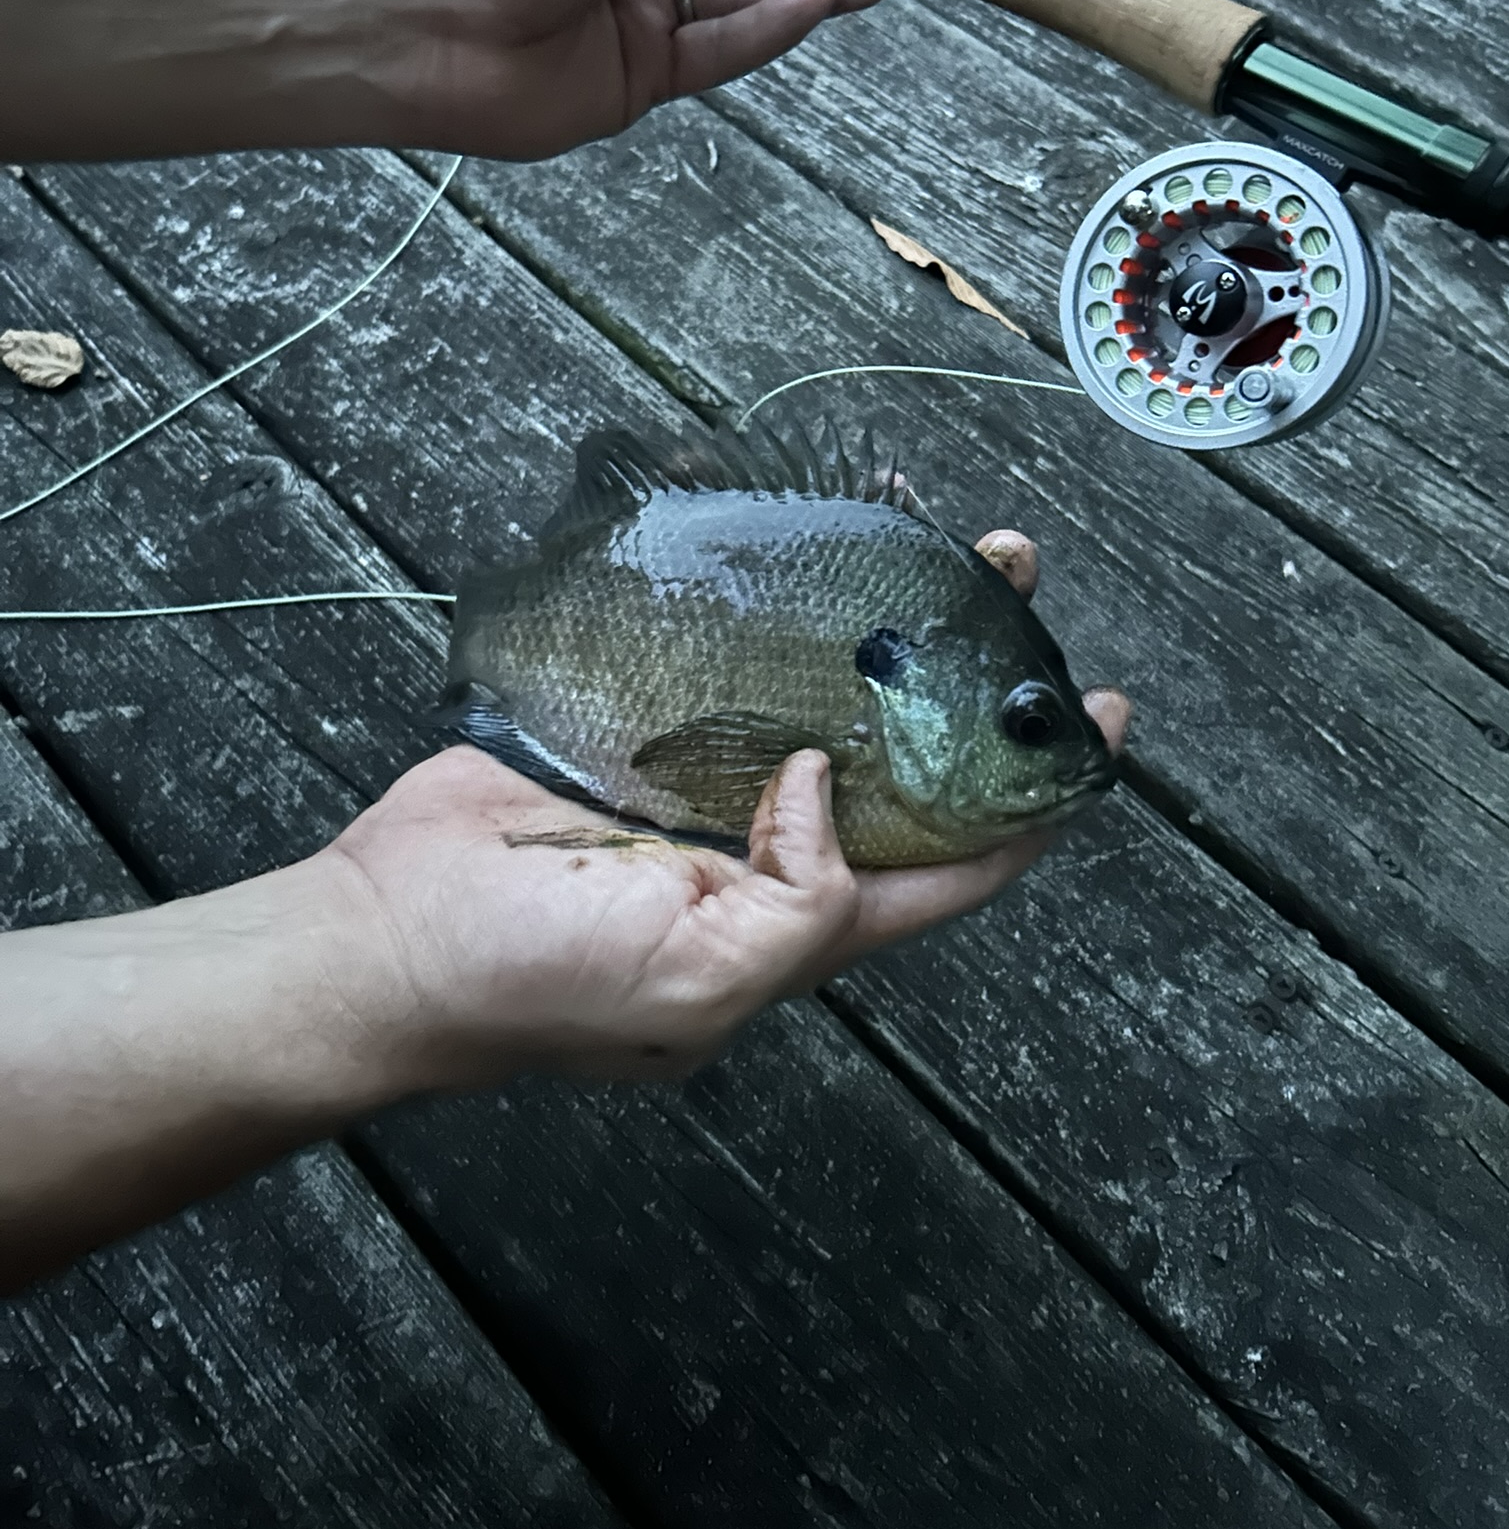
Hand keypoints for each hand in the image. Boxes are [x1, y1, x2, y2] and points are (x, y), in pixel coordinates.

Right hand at [325, 530, 1129, 1085]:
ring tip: (937, 540)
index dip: (1036, 799)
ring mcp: (708, 781)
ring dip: (884, 623)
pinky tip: (810, 556)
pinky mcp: (642, 728)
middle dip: (968, 674)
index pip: (955, 861)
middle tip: (1011, 576)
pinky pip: (729, 665)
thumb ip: (803, 906)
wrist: (390, 931)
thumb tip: (832, 786)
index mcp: (804, 923)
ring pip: (826, 691)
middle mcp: (772, 846)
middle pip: (902, 754)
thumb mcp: (699, 988)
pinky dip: (776, 614)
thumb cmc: (533, 987)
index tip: (1098, 720)